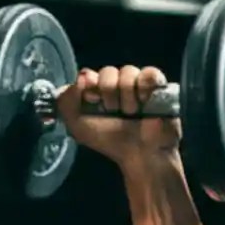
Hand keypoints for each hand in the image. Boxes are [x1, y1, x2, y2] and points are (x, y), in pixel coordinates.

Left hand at [57, 66, 181, 166]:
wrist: (140, 153)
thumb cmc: (109, 141)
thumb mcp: (77, 126)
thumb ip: (66, 102)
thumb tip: (78, 76)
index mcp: (95, 94)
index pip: (88, 74)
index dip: (88, 83)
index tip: (91, 97)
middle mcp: (116, 86)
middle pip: (107, 71)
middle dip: (108, 92)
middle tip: (113, 111)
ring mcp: (137, 85)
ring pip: (128, 71)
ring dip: (126, 94)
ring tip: (131, 112)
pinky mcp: (158, 86)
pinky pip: (150, 72)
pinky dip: (145, 86)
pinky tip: (145, 101)